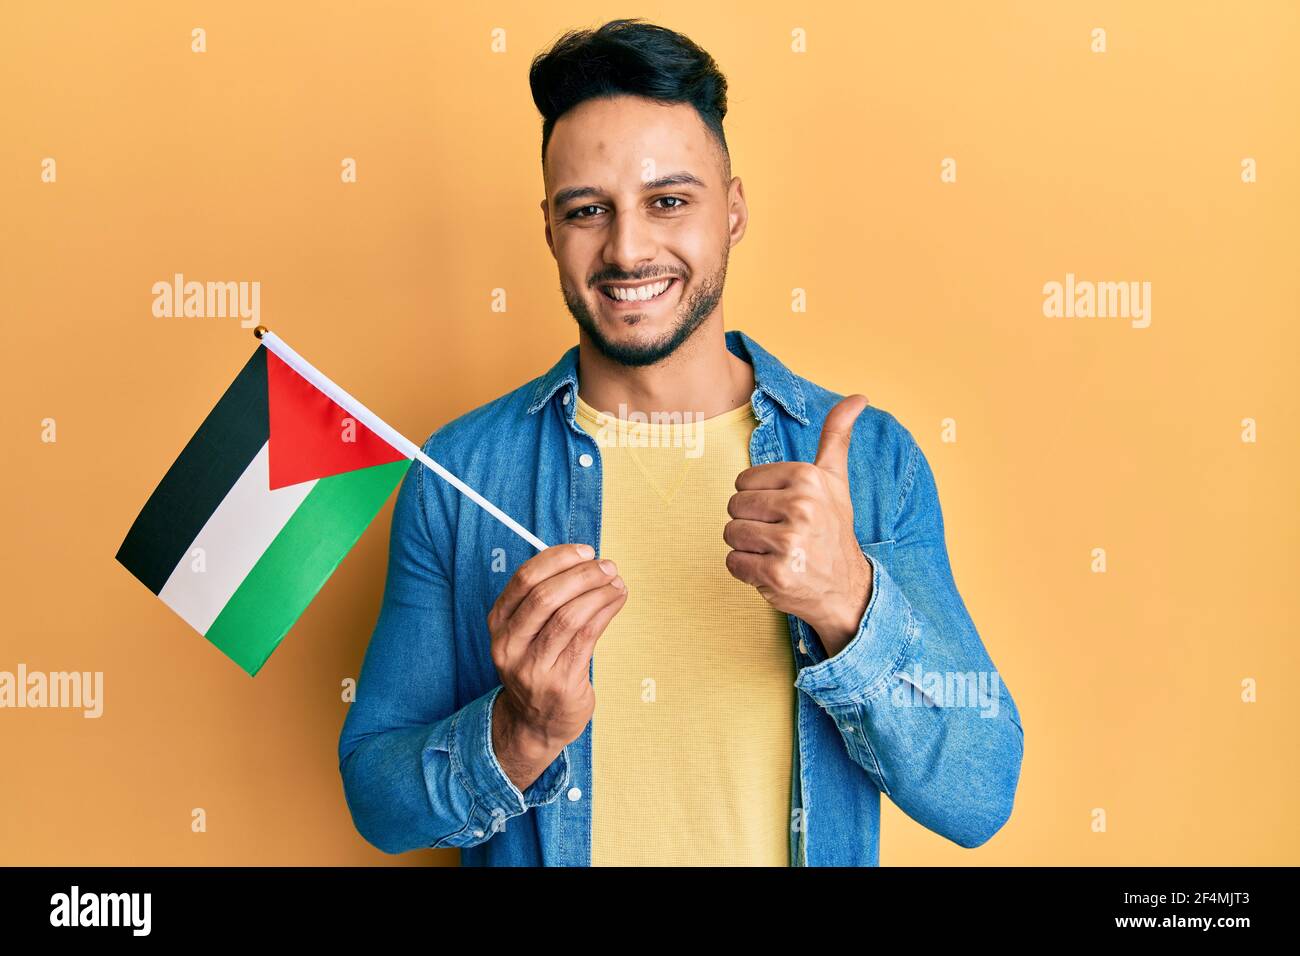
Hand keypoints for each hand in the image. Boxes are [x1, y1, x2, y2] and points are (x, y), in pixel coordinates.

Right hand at [487, 543, 628, 790]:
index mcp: (499, 623)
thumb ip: (546, 598)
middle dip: (582, 574)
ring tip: (617, 583)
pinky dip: (606, 612)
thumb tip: (585, 559)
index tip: (585, 551)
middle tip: (608, 566)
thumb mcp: (526, 633)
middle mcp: (510, 645)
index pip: (524, 579)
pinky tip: (616, 601)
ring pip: (569, 616)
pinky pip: (587, 637)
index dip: (558, 558)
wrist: (535, 722)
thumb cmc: (538, 665)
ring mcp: (533, 667)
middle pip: (546, 596)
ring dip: (599, 592)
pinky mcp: (560, 683)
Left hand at [724, 394, 872, 656]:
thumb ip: (836, 437)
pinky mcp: (776, 573)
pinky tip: (773, 570)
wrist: (848, 588)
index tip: (783, 511)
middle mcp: (801, 506)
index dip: (757, 499)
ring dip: (747, 548)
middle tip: (778, 534)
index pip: (743, 482)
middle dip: (749, 523)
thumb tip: (859, 397)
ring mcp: (789, 541)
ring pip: (731, 534)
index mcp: (808, 477)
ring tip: (777, 552)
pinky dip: (746, 570)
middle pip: (733, 507)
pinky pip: (733, 562)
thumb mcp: (835, 480)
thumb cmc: (833, 529)